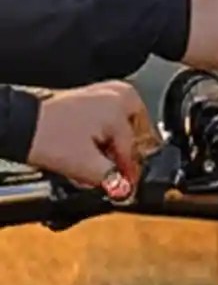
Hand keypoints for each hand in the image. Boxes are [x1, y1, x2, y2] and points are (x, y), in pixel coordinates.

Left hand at [26, 81, 158, 190]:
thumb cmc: (44, 135)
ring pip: (119, 132)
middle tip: (113, 176)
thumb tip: (126, 190)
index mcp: (124, 103)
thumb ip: (112, 181)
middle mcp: (117, 94)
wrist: (15, 124)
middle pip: (133, 137)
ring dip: (111, 151)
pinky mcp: (87, 100)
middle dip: (122, 158)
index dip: (130, 173)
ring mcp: (102, 94)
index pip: (136, 148)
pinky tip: (87, 153)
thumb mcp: (85, 165)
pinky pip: (105, 124)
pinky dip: (100, 140)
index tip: (126, 188)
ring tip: (95, 167)